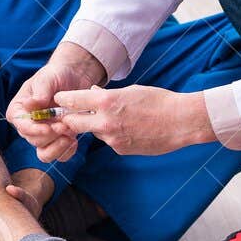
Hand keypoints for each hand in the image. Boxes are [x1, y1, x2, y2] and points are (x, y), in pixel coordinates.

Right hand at [7, 43, 106, 162]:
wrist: (74, 78)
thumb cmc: (56, 75)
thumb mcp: (47, 78)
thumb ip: (40, 91)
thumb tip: (30, 105)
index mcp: (19, 111)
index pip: (21, 126)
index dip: (33, 130)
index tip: (48, 128)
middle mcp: (28, 126)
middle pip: (34, 140)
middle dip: (51, 135)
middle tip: (65, 125)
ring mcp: (43, 135)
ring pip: (44, 153)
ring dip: (57, 147)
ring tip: (70, 135)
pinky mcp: (57, 140)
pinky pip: (59, 155)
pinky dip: (66, 151)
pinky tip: (74, 141)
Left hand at [52, 85, 213, 156]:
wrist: (181, 122)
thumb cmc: (158, 101)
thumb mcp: (131, 91)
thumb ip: (107, 95)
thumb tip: (91, 93)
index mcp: (106, 101)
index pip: (72, 100)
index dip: (63, 99)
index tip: (59, 99)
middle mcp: (105, 122)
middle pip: (72, 123)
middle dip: (70, 119)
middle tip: (71, 114)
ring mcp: (112, 138)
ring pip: (94, 132)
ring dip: (97, 127)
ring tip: (119, 118)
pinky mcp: (120, 150)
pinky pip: (110, 141)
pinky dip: (115, 135)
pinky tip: (131, 129)